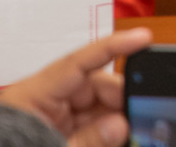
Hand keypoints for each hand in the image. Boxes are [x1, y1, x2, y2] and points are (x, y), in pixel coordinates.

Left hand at [0, 26, 152, 146]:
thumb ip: (86, 140)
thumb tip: (119, 125)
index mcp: (32, 96)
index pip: (78, 62)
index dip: (112, 46)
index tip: (143, 38)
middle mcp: (43, 101)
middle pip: (93, 86)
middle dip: (119, 99)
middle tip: (141, 115)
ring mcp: (50, 118)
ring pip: (95, 108)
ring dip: (114, 119)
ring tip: (132, 132)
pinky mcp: (56, 133)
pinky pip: (88, 124)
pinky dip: (104, 131)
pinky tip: (119, 137)